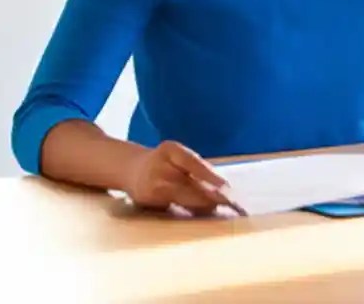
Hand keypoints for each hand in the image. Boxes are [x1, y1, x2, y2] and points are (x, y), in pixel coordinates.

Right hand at [122, 141, 238, 215]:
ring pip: (184, 197)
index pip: (195, 164)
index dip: (214, 179)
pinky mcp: (147, 199)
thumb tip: (225, 190)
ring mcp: (151, 183)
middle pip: (191, 183)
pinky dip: (190, 211)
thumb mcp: (179, 160)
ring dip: (204, 205)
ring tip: (219, 210)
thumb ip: (198, 171)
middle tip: (233, 206)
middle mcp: (160, 165)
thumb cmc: (165, 165)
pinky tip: (201, 215)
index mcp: (171, 150)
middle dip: (213, 196)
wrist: (130, 169)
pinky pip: (173, 207)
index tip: (231, 191)